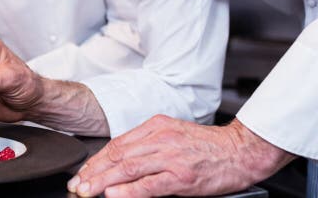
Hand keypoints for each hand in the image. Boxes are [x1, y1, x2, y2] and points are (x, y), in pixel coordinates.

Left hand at [67, 117, 295, 196]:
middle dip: (93, 172)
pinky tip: (114, 195)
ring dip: (103, 182)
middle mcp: (160, 138)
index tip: (83, 172)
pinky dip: (129, 190)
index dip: (96, 160)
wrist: (240, 151)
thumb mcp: (174, 135)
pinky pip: (150, 184)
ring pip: (128, 168)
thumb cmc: (208, 147)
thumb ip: (149, 144)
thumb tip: (121, 161)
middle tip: (77, 185)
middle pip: (117, 155)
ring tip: (87, 191)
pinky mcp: (182, 176)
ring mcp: (171, 157)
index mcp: (156, 126)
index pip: (117, 143)